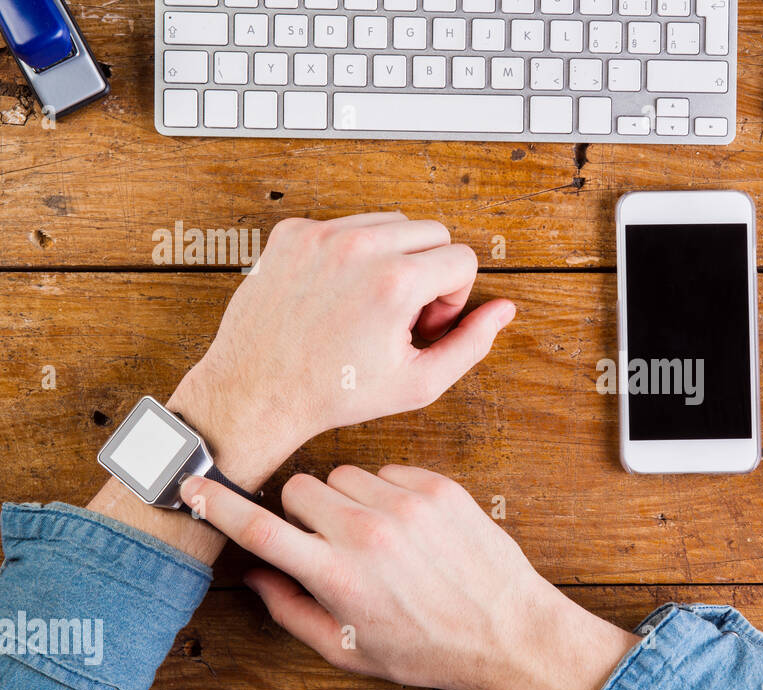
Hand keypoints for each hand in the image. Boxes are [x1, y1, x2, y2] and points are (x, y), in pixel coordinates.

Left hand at [169, 211, 515, 488]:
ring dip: (395, 257)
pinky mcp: (293, 233)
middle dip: (430, 271)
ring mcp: (321, 235)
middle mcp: (358, 248)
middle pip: (432, 231)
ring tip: (373, 304)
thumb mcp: (418, 383)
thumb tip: (504, 310)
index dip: (453, 297)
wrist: (257, 391)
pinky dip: (354, 252)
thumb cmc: (335, 393)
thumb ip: (472, 343)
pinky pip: (347, 224)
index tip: (424, 326)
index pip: (462, 257)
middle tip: (403, 316)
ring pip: (391, 222)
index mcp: (394, 282)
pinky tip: (340, 293)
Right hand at [180, 465, 639, 689]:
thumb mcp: (347, 648)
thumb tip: (250, 574)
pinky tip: (406, 527)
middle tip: (327, 542)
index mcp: (336, 576)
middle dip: (303, 512)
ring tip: (375, 538)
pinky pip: (386, 470)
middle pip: (299, 488)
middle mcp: (367, 533)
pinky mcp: (437, 487)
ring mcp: (405, 504)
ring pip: (342, 475)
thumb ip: (289, 608)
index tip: (192, 485)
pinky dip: (386, 493)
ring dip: (345, 500)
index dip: (218, 504)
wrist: (506, 629)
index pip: (258, 529)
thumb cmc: (426, 648)